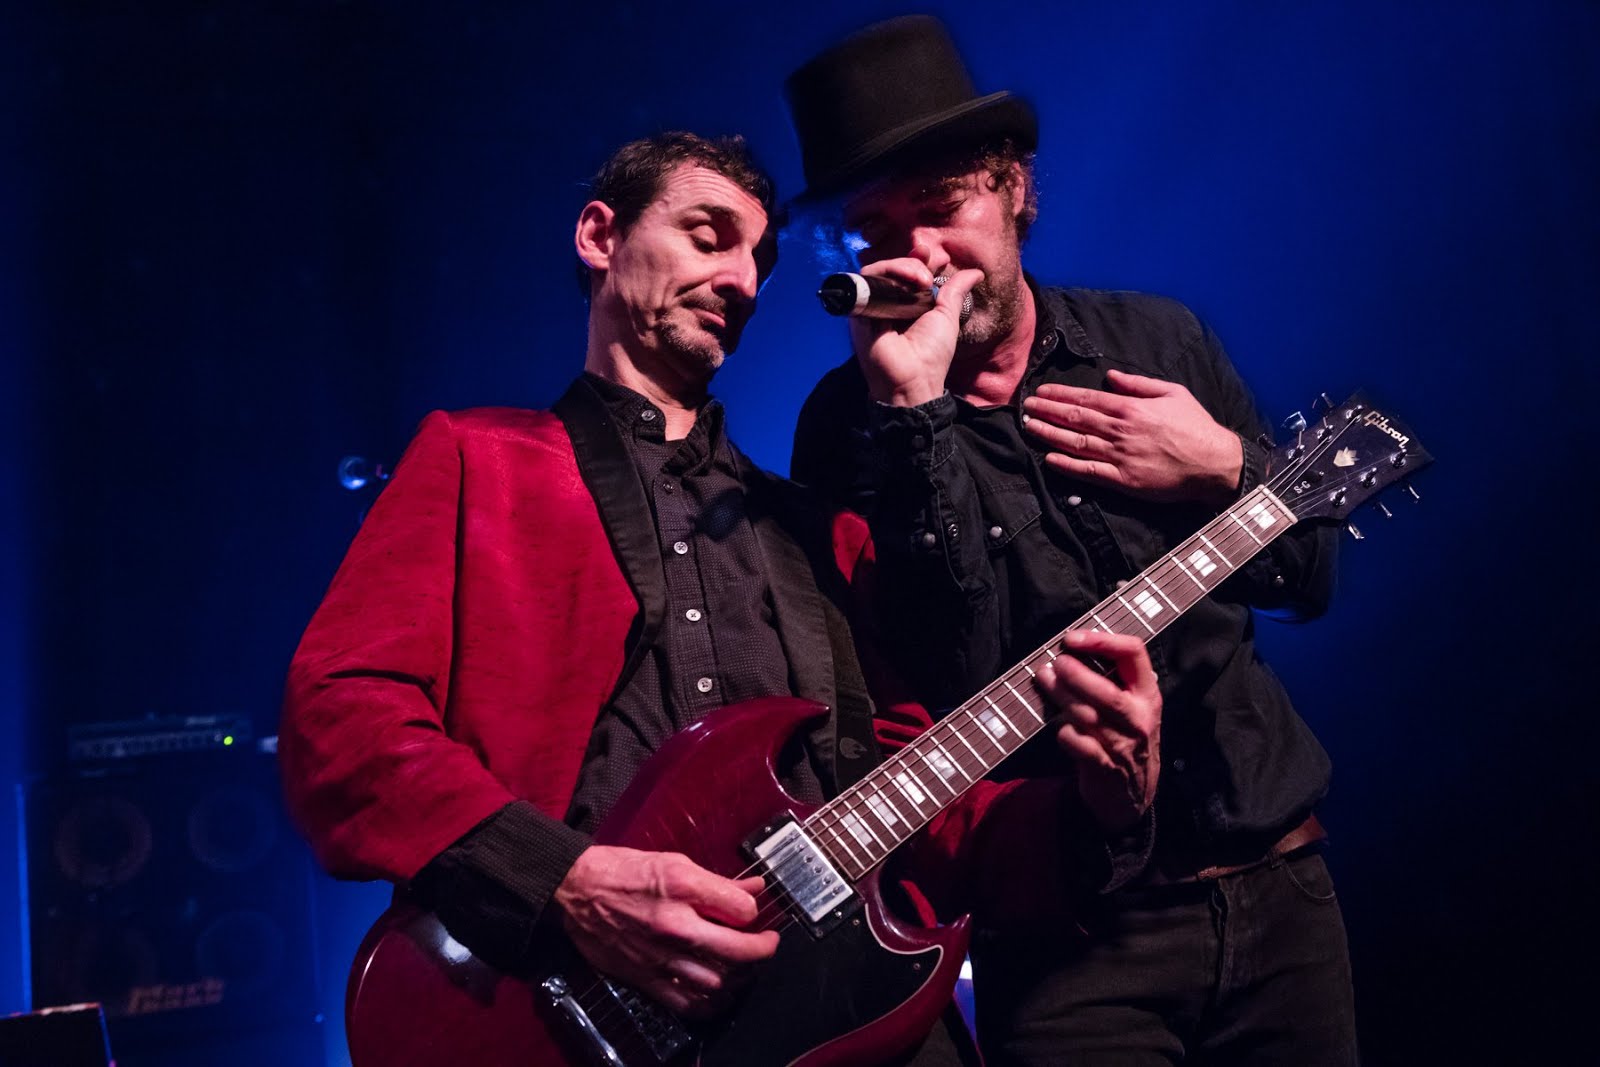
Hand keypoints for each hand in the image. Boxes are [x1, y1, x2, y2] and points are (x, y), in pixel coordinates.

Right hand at [551, 845, 777, 1018]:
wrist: (575, 891)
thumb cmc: (621, 871)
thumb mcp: (674, 862)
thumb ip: (716, 881)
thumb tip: (752, 890)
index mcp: (682, 887)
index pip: (741, 909)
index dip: (754, 910)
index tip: (753, 911)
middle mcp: (674, 924)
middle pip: (737, 950)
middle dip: (762, 949)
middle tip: (767, 943)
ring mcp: (660, 955)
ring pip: (718, 982)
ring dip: (739, 977)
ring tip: (744, 966)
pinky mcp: (645, 977)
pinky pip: (688, 1003)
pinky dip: (710, 1003)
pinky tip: (719, 991)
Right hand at [848, 253, 983, 407]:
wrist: (913, 379)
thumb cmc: (931, 355)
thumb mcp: (947, 316)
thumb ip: (957, 291)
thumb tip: (976, 273)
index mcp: (908, 304)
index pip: (911, 272)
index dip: (923, 261)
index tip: (941, 259)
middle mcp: (889, 303)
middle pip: (895, 268)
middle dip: (915, 262)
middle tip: (931, 272)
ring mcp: (873, 306)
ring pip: (881, 270)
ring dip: (905, 267)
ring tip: (924, 281)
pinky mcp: (859, 309)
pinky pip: (868, 279)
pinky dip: (889, 273)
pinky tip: (910, 284)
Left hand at [1021, 370, 1242, 505]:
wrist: (1213, 463)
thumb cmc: (1196, 426)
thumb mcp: (1173, 393)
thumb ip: (1138, 384)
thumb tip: (1111, 375)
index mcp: (1131, 408)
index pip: (1087, 399)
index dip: (1060, 395)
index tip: (1040, 392)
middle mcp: (1121, 431)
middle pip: (1075, 419)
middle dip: (1047, 411)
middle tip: (1024, 407)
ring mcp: (1120, 457)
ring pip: (1076, 443)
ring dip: (1049, 434)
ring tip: (1029, 427)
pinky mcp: (1123, 480)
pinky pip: (1089, 472)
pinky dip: (1067, 465)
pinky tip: (1049, 459)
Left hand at [1033, 629, 1161, 831]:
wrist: (1133, 794)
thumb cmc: (1126, 738)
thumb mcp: (1134, 707)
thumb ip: (1114, 679)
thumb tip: (1073, 648)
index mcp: (1148, 695)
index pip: (1134, 655)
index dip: (1102, 640)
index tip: (1072, 637)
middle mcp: (1140, 718)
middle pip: (1107, 692)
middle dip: (1077, 674)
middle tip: (1054, 662)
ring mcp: (1123, 745)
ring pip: (1089, 716)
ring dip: (1062, 696)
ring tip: (1043, 679)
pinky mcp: (1104, 767)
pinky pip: (1079, 744)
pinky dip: (1065, 733)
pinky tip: (1058, 726)